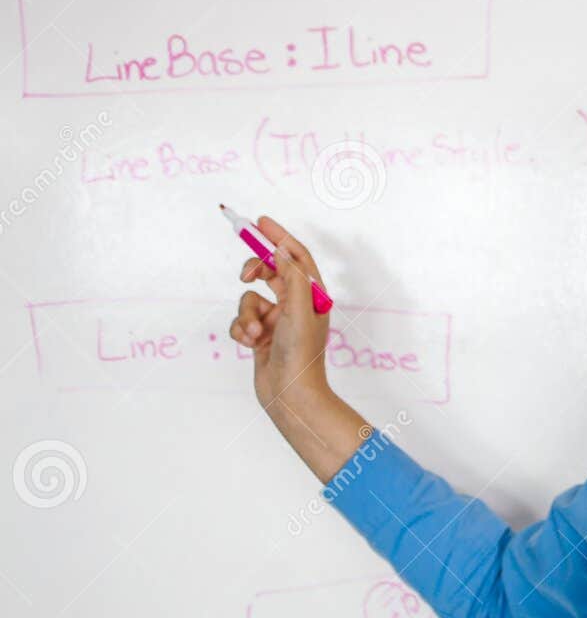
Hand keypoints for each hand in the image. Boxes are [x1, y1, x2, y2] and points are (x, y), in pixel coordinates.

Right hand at [227, 215, 332, 414]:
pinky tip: (250, 344)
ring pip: (249, 299)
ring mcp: (277, 320)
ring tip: (256, 334)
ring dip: (247, 315)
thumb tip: (281, 250)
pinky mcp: (261, 335)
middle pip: (271, 271)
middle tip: (246, 275)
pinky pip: (241, 320)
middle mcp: (297, 305)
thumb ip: (291, 277)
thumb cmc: (301, 355)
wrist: (290, 395)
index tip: (259, 221)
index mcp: (313, 296)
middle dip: (255, 271)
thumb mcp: (300, 310)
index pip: (297, 257)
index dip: (279, 237)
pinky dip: (241, 329)